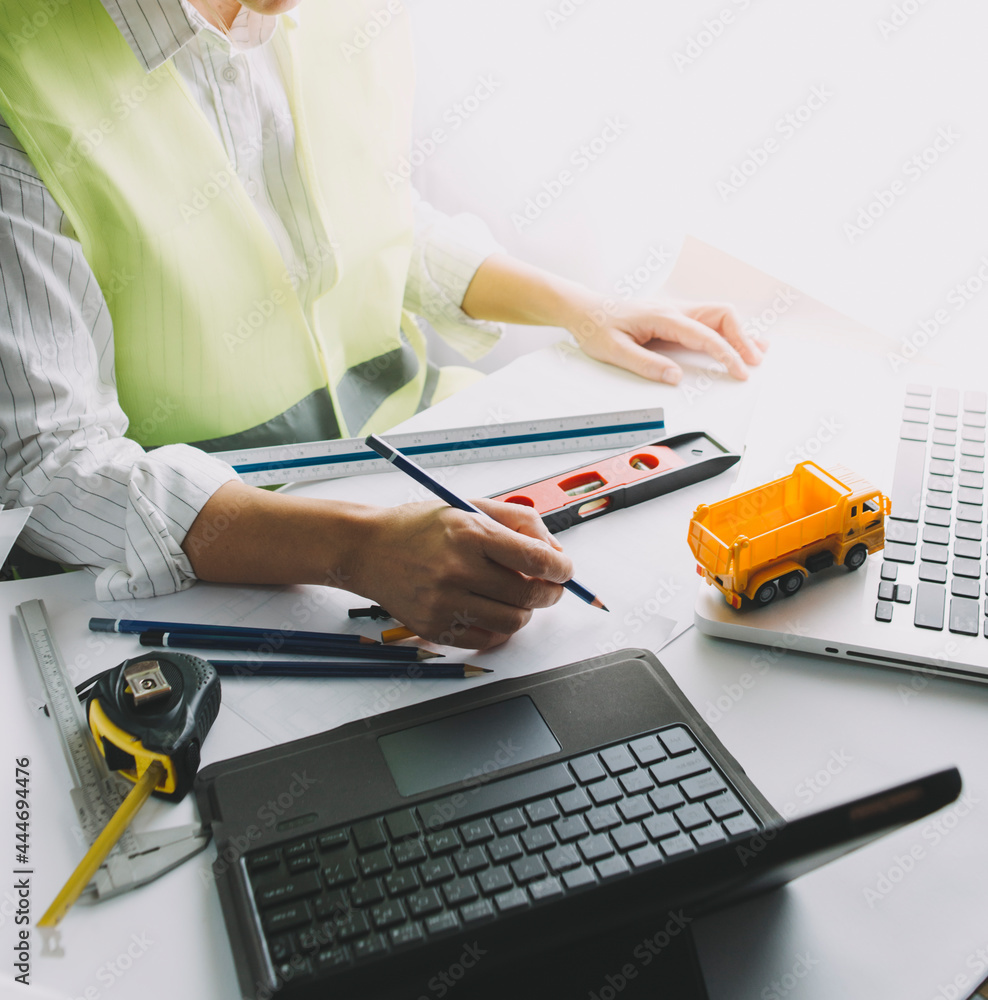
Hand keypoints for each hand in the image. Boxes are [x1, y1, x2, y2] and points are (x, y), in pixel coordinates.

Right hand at [350, 499, 573, 648]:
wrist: (368, 549)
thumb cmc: (421, 526)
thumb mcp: (469, 507)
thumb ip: (518, 523)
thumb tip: (555, 553)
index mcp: (470, 534)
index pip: (536, 559)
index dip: (562, 569)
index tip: (565, 571)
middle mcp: (457, 569)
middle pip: (529, 595)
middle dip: (550, 593)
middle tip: (549, 588)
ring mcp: (444, 602)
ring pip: (513, 623)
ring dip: (525, 613)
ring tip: (516, 599)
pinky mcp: (434, 627)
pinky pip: (486, 640)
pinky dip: (499, 629)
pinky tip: (492, 610)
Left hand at [567, 296, 767, 384]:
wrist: (583, 309)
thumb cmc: (595, 326)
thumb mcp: (614, 351)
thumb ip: (646, 364)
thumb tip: (675, 377)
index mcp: (662, 316)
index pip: (705, 335)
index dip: (727, 354)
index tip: (740, 370)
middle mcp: (673, 309)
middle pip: (722, 315)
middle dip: (742, 338)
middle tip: (753, 362)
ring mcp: (675, 311)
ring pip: (718, 315)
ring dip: (738, 332)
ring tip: (757, 351)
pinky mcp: (673, 316)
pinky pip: (707, 320)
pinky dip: (726, 330)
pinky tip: (736, 340)